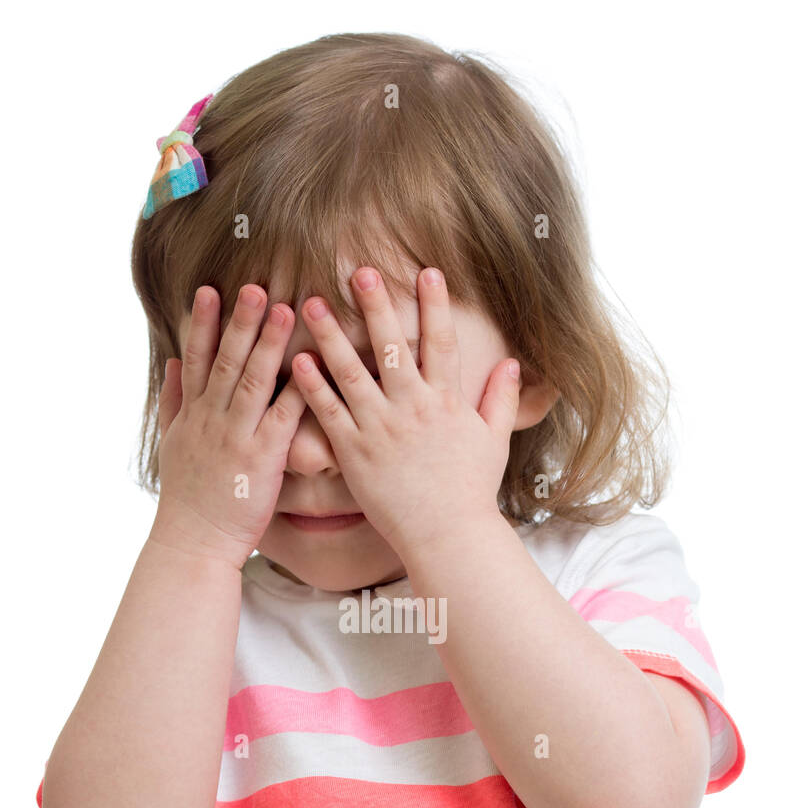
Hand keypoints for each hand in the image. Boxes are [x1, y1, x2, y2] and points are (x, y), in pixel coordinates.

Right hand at [150, 285, 305, 566]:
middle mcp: (212, 419)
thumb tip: (174, 362)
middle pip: (226, 361)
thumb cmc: (187, 497)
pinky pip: (282, 419)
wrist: (193, 541)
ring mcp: (236, 437)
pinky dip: (296, 391)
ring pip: (253, 381)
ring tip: (286, 309)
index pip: (196, 359)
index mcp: (193, 414)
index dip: (202, 323)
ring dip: (270, 344)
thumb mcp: (171, 444)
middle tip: (254, 286)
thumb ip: (173, 400)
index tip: (210, 289)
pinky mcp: (262, 459)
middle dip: (240, 321)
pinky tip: (312, 367)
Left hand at [290, 266, 520, 559]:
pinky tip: (296, 359)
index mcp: (447, 402)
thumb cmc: (471, 493)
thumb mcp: (495, 442)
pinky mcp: (355, 453)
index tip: (427, 270)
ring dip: (331, 334)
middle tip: (359, 270)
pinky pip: (329, 413)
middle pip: (393, 345)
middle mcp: (413, 409)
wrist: (447, 538)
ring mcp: (381, 429)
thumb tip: (512, 362)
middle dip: (376, 304)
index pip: (441, 342)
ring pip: (352, 371)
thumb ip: (502, 399)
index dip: (435, 305)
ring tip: (311, 303)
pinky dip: (312, 385)